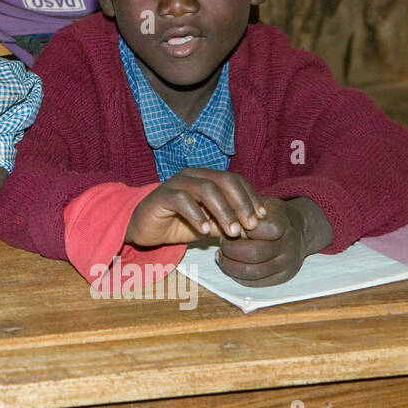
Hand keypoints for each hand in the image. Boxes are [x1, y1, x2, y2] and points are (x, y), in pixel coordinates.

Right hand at [127, 169, 267, 246]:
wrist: (145, 228)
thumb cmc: (179, 224)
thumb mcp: (211, 225)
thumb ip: (230, 223)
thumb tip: (257, 228)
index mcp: (207, 177)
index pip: (235, 179)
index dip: (250, 196)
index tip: (262, 217)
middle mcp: (193, 175)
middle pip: (224, 180)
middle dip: (241, 203)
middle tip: (251, 225)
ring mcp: (176, 183)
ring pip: (206, 189)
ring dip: (223, 211)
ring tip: (232, 232)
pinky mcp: (162, 196)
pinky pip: (182, 201)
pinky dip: (197, 215)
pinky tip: (206, 231)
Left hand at [216, 196, 332, 286]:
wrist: (299, 230)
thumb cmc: (271, 215)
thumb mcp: (259, 205)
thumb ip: (240, 211)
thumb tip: (214, 221)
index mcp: (283, 224)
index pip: (256, 229)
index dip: (236, 228)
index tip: (229, 225)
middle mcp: (289, 245)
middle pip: (254, 253)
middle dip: (230, 249)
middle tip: (222, 242)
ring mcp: (287, 264)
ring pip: (253, 272)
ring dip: (230, 265)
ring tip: (221, 255)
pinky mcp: (283, 278)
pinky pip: (255, 283)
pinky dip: (237, 276)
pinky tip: (230, 265)